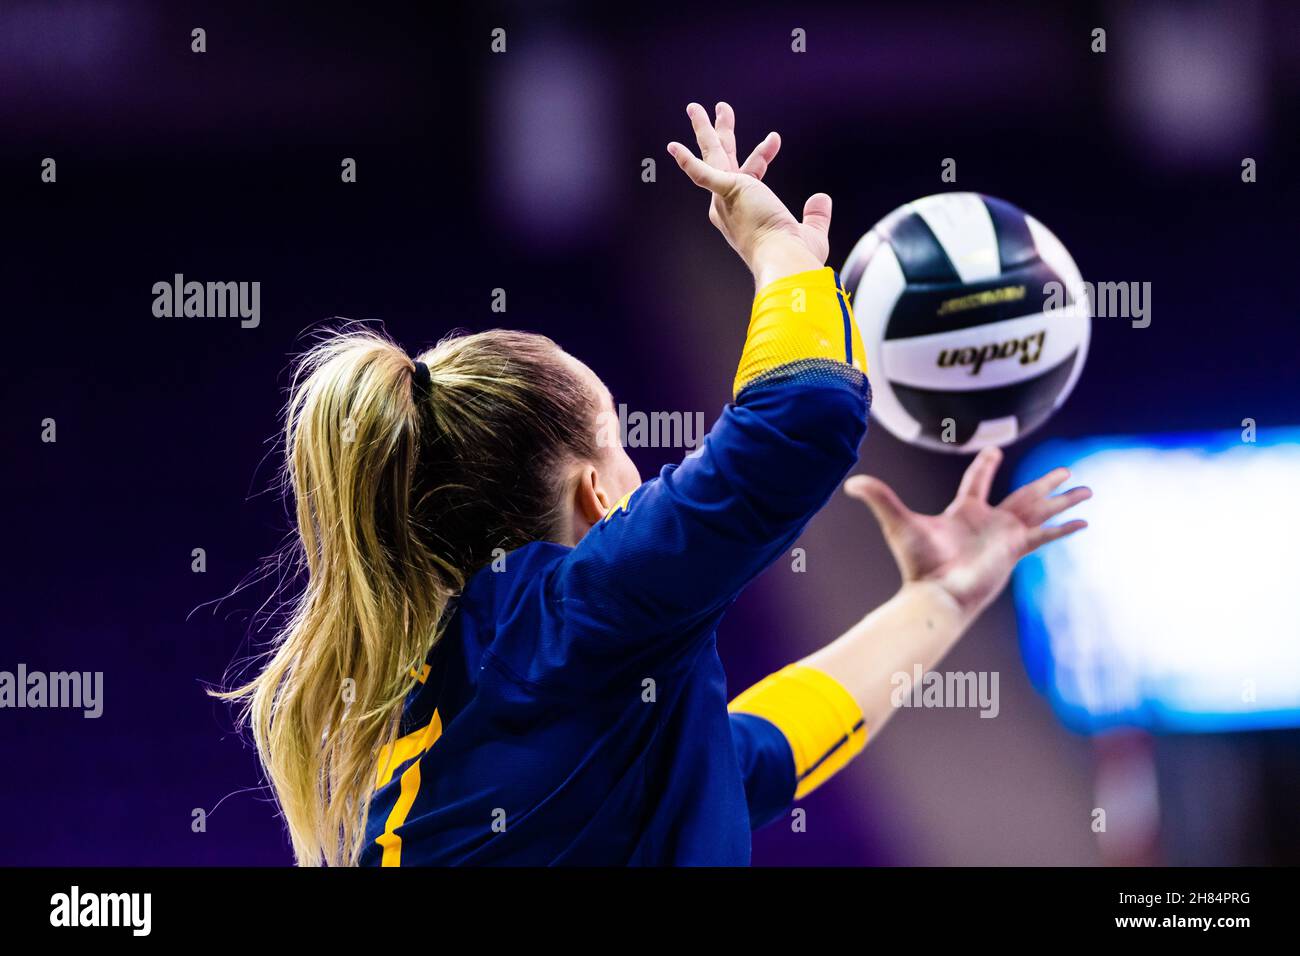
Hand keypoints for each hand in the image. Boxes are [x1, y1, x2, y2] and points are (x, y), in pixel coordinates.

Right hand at [668, 102, 829, 283]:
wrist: (784, 260)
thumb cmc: (796, 256)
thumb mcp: (811, 233)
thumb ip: (816, 215)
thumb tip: (821, 198)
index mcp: (743, 215)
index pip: (749, 175)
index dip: (762, 155)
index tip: (774, 138)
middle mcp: (728, 206)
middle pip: (721, 160)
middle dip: (719, 135)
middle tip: (716, 110)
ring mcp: (724, 198)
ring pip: (712, 155)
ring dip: (704, 130)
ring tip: (695, 108)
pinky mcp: (726, 189)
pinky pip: (702, 171)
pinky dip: (688, 161)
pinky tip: (673, 147)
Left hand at [844, 447, 1090, 619]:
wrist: (937, 594)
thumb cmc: (918, 563)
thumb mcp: (898, 522)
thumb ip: (879, 498)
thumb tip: (850, 481)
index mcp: (964, 511)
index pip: (977, 481)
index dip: (985, 465)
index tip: (994, 450)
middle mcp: (989, 522)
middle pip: (1023, 495)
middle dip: (1045, 483)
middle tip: (1067, 470)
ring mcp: (1005, 536)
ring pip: (1040, 510)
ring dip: (1063, 499)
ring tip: (1088, 488)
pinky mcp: (1016, 550)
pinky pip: (1045, 535)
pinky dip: (1064, 528)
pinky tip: (1083, 522)